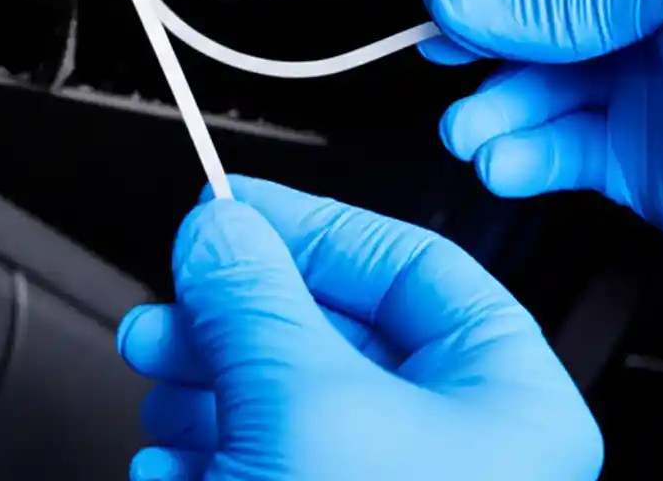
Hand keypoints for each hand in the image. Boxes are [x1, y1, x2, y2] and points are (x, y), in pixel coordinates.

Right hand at [117, 176, 600, 480]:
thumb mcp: (303, 407)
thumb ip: (256, 301)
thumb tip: (222, 228)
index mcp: (504, 403)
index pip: (412, 268)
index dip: (314, 226)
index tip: (235, 207)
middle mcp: (458, 450)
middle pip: (337, 333)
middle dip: (238, 311)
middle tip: (175, 298)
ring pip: (290, 399)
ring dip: (209, 378)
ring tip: (158, 372)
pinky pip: (267, 466)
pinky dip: (209, 453)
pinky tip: (171, 460)